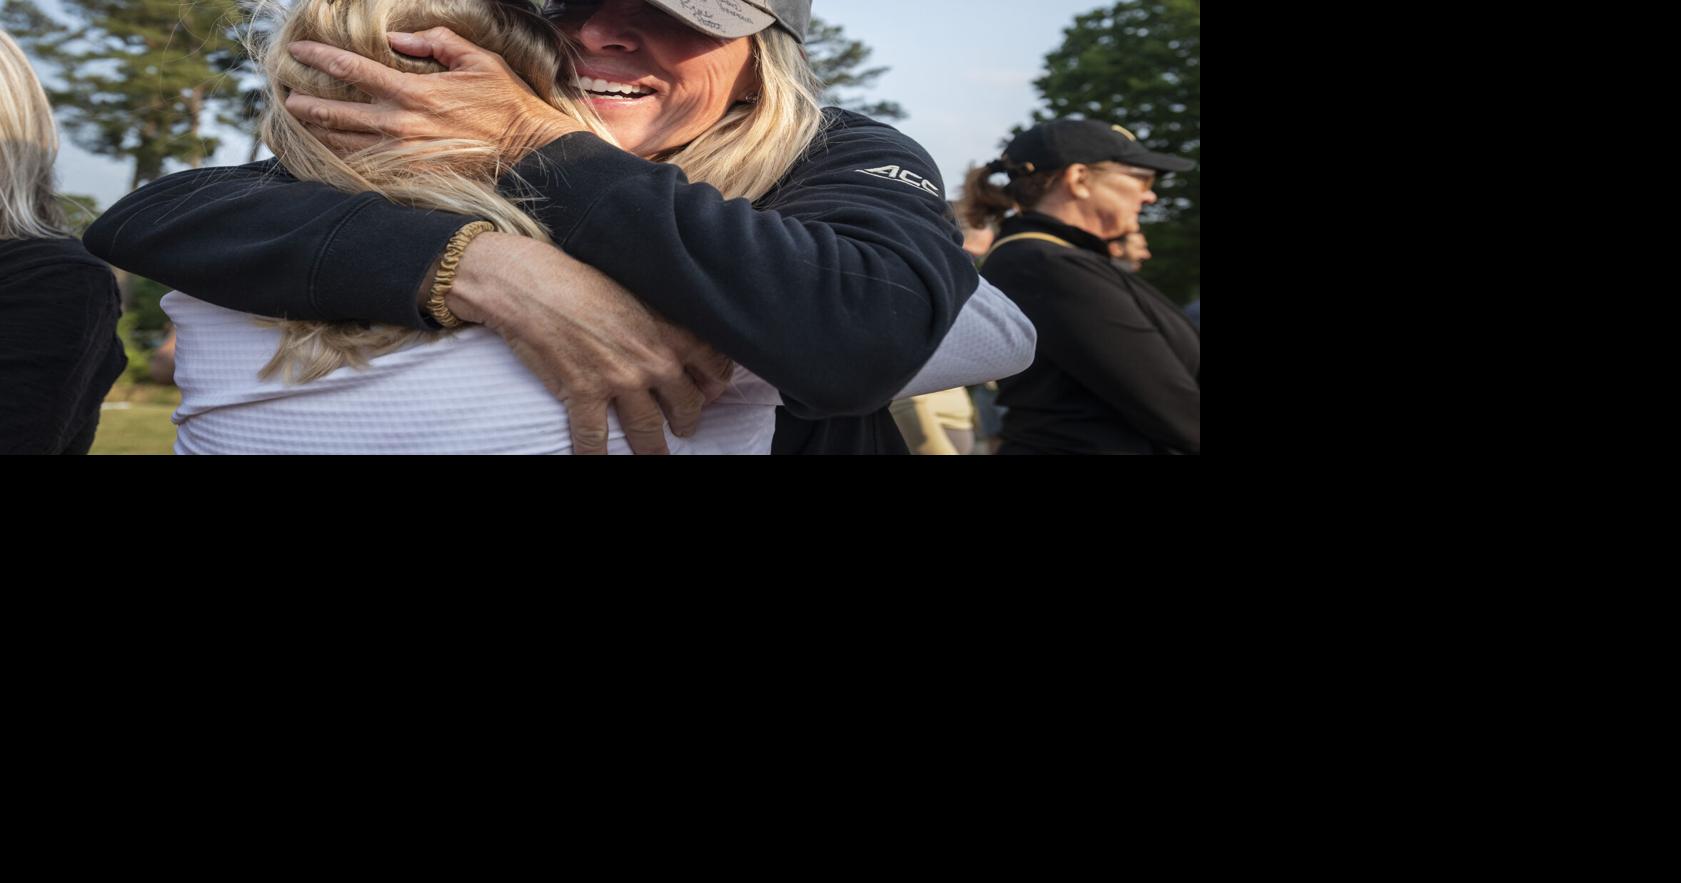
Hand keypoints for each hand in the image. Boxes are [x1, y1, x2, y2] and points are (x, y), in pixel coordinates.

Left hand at [285, 28, 582, 159]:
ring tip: (300, 127)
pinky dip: (343, 165)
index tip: (297, 52)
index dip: (319, 57)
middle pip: (336, 113)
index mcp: (413, 91)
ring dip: (317, 135)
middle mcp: (401, 125)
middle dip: (305, 104)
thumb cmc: (508, 105)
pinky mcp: (412, 180)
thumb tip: (398, 38)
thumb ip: (436, 42)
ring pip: (345, 146)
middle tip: (285, 96)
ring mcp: (404, 157)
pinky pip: (367, 173)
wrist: (531, 154)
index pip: (352, 70)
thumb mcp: (478, 60)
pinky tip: (330, 158)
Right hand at [449, 234, 735, 455]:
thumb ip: (660, 318)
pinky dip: (595, 454)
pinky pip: (595, 438)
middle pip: (687, 405)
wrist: (532, 283)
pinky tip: (597, 458)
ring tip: (654, 456)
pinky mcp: (585, 393)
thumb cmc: (581, 279)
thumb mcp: (636, 289)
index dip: (715, 384)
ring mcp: (620, 380)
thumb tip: (669, 340)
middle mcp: (653, 360)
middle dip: (687, 421)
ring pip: (648, 430)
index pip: (714, 365)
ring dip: (652, 449)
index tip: (711, 393)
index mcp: (670, 329)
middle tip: (684, 427)